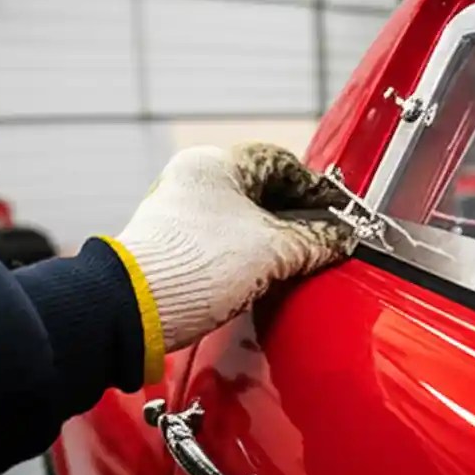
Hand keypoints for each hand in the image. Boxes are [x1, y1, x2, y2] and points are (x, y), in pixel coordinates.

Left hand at [113, 142, 352, 351]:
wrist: (135, 310)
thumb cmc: (192, 266)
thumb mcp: (272, 249)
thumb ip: (314, 240)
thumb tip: (338, 238)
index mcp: (215, 164)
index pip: (282, 163)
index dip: (317, 189)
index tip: (339, 211)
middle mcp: (194, 183)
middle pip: (262, 193)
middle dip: (296, 217)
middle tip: (323, 238)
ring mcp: (182, 216)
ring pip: (243, 221)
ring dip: (273, 240)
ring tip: (297, 261)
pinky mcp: (176, 249)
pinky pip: (225, 245)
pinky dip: (249, 258)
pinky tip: (264, 278)